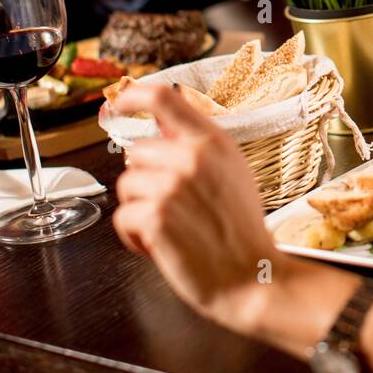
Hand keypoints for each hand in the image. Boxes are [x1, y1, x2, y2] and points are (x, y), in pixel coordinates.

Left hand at [113, 82, 280, 334]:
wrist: (253, 275)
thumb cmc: (242, 231)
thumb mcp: (232, 171)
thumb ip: (198, 145)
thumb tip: (162, 124)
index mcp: (212, 141)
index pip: (163, 97)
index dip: (132, 96)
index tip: (118, 105)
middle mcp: (191, 157)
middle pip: (136, 153)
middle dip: (144, 182)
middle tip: (170, 207)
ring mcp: (172, 186)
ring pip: (126, 186)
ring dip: (140, 211)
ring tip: (169, 228)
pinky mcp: (156, 217)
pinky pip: (122, 218)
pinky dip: (134, 237)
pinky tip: (160, 245)